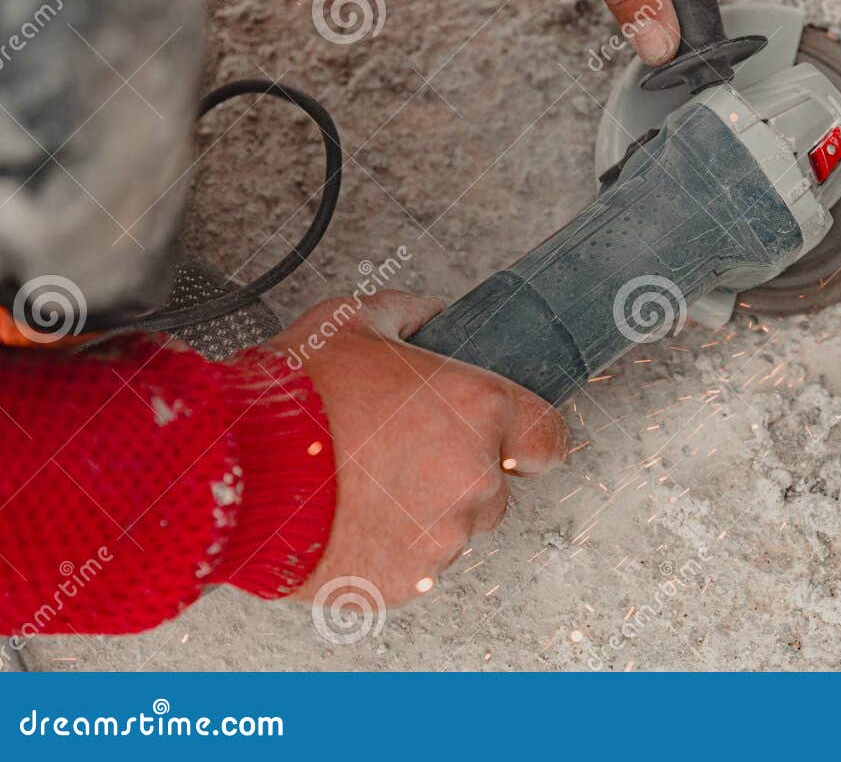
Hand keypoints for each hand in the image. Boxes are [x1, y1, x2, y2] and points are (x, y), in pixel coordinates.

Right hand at [270, 292, 567, 609]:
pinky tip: (346, 519)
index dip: (528, 439)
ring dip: (423, 515)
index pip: (550, 439)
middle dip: (458, 473)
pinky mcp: (403, 581)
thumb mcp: (354, 321)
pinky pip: (412, 568)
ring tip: (362, 487)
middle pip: (496, 487)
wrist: (232, 468)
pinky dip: (388, 552)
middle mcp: (474, 477)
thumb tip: (428, 316)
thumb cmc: (294, 396)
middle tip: (400, 455)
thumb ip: (408, 315)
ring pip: (453, 530)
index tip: (510, 441)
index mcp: (480, 409)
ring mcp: (441, 538)